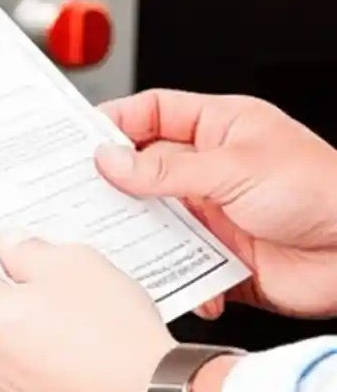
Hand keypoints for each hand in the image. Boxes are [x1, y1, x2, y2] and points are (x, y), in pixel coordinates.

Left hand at [0, 229, 174, 391]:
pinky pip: (27, 370)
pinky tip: (82, 343)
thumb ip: (29, 249)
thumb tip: (12, 245)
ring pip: (3, 339)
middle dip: (3, 278)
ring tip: (74, 307)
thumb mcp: (75, 265)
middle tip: (40, 262)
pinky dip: (45, 354)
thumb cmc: (117, 344)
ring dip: (27, 319)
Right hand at [95, 89, 336, 318]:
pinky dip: (173, 276)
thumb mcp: (235, 168)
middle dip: (113, 184)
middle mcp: (211, 170)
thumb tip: (109, 160)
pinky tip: (175, 278)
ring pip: (154, 221)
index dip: (114, 122)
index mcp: (219, 128)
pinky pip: (179, 265)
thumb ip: (165, 169)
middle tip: (78, 194)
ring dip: (139, 235)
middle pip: (142, 170)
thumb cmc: (325, 192)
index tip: (79, 139)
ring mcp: (214, 214)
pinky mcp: (220, 257)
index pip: (152, 113)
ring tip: (118, 241)